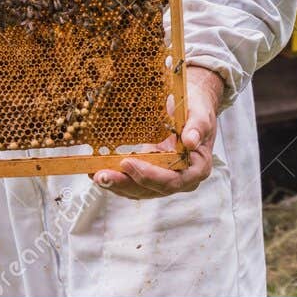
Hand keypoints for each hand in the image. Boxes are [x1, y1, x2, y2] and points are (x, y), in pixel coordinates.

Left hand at [92, 65, 223, 198]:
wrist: (192, 107)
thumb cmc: (197, 109)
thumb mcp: (200, 112)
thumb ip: (198, 127)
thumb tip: (191, 141)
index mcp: (197, 168)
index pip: (172, 180)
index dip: (149, 175)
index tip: (128, 162)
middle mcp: (182, 179)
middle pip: (151, 189)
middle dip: (125, 183)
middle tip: (102, 175)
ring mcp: (165, 179)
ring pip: (139, 190)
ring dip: (116, 184)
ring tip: (96, 175)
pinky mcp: (152, 175)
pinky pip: (133, 182)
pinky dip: (116, 179)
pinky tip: (98, 172)